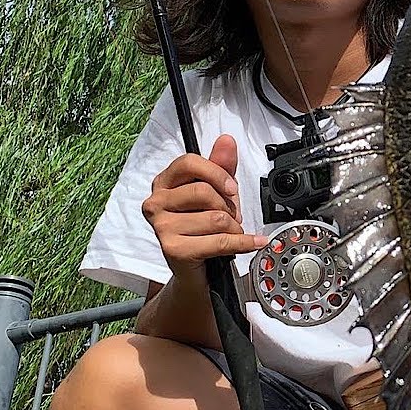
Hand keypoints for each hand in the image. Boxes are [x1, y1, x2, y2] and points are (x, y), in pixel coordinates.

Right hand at [142, 134, 268, 278]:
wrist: (194, 268)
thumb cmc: (200, 226)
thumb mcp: (213, 191)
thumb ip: (220, 166)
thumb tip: (226, 140)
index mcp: (163, 182)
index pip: (188, 162)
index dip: (216, 173)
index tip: (231, 188)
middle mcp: (156, 203)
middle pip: (204, 191)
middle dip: (229, 205)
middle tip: (233, 216)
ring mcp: (161, 227)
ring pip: (215, 218)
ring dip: (234, 227)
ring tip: (231, 231)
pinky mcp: (173, 249)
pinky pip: (220, 240)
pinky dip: (244, 242)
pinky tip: (254, 242)